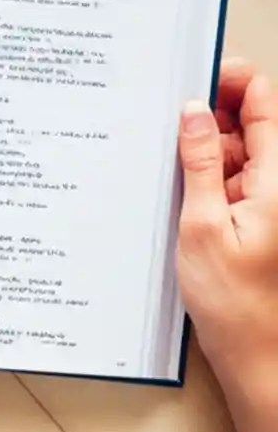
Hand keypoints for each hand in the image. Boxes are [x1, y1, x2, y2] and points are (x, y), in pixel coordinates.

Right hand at [177, 58, 277, 431]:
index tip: (195, 74)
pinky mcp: (253, 219)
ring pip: (233, 151)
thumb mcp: (203, 225)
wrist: (258, 357)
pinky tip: (178, 192)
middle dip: (205, 119)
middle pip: (248, 123)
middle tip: (163, 126)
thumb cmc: (237, 304)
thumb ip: (199, 163)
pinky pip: (228, 180)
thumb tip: (191, 113)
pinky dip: (201, 178)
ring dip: (199, 152)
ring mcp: (267, 201)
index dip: (231, 80)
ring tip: (167, 169)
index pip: (264, 102)